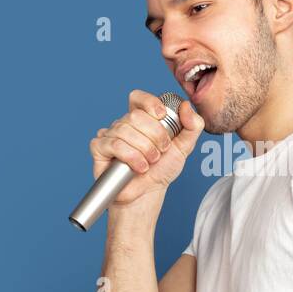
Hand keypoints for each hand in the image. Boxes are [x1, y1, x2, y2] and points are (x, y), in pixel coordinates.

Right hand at [88, 90, 204, 206]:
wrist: (148, 193)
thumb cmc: (162, 169)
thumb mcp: (184, 147)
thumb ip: (193, 125)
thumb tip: (186, 105)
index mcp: (142, 118)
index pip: (139, 98)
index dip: (149, 103)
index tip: (161, 115)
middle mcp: (124, 123)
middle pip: (135, 115)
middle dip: (154, 136)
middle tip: (160, 152)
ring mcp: (110, 134)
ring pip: (125, 130)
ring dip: (144, 149)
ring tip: (150, 162)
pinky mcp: (99, 148)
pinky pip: (114, 144)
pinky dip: (131, 157)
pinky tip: (138, 167)